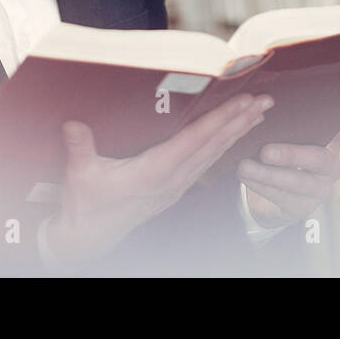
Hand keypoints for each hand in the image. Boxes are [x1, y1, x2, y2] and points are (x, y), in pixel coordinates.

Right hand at [46, 92, 274, 265]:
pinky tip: (233, 137)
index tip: (243, 103)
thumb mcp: (80, 175)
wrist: (89, 236)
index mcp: (154, 172)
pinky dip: (223, 146)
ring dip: (237, 133)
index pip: (195, 140)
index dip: (221, 120)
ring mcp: (175, 186)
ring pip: (214, 155)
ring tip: (258, 114)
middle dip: (240, 122)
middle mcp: (171, 179)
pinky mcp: (173, 189)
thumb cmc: (86, 205)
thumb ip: (80, 149)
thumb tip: (74, 126)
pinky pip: (206, 164)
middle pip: (213, 146)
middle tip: (266, 102)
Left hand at [238, 103, 339, 229]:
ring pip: (297, 183)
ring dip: (268, 175)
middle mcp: (331, 166)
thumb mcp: (287, 135)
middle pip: (318, 158)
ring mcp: (320, 190)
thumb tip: (277, 92)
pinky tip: (245, 176)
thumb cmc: (282, 154)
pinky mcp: (303, 209)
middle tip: (265, 151)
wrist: (272, 195)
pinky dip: (261, 187)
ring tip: (244, 166)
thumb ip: (291, 118)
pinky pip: (282, 198)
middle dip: (291, 155)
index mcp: (330, 143)